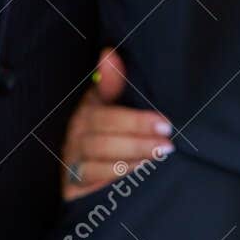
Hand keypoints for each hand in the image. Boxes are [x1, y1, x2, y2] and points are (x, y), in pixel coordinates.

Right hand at [59, 47, 172, 200]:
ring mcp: (71, 160)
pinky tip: (139, 170)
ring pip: (96, 161)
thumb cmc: (101, 127)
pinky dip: (115, 176)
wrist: (78, 165)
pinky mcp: (71, 184)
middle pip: (102, 140)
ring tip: (158, 155)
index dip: (135, 120)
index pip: (107, 114)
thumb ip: (112, 82)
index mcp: (86, 110)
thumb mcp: (106, 101)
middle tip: (167, 143)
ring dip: (130, 159)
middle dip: (137, 140)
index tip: (164, 123)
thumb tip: (109, 54)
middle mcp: (75, 134)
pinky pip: (92, 179)